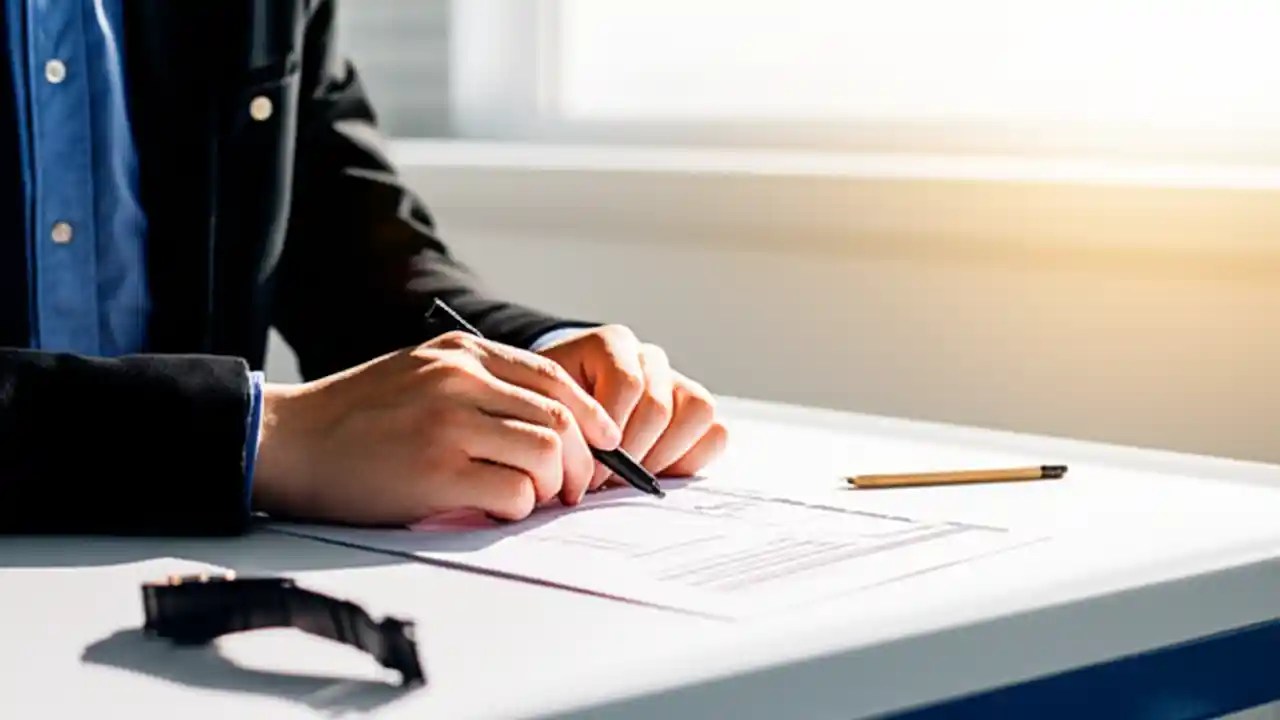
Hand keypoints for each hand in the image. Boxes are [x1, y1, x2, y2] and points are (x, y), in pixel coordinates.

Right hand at [251, 332, 621, 524]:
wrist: (287, 438)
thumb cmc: (356, 414)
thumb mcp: (422, 372)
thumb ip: (480, 384)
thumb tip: (551, 424)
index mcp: (462, 353)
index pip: (555, 379)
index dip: (592, 416)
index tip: (606, 443)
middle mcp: (461, 380)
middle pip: (561, 419)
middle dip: (584, 460)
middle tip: (574, 487)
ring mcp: (449, 424)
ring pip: (547, 454)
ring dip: (552, 486)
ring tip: (533, 498)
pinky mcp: (436, 472)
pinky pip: (514, 492)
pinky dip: (519, 506)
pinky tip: (496, 507)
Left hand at [537, 325, 727, 490]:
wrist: (568, 406)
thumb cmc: (557, 409)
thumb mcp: (550, 407)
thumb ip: (569, 424)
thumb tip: (592, 466)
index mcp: (612, 344)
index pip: (627, 384)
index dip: (610, 433)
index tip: (589, 467)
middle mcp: (650, 358)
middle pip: (659, 406)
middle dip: (632, 454)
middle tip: (607, 480)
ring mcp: (678, 381)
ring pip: (698, 412)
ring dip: (664, 455)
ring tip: (633, 474)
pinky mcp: (697, 411)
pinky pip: (716, 433)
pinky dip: (690, 458)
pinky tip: (657, 469)